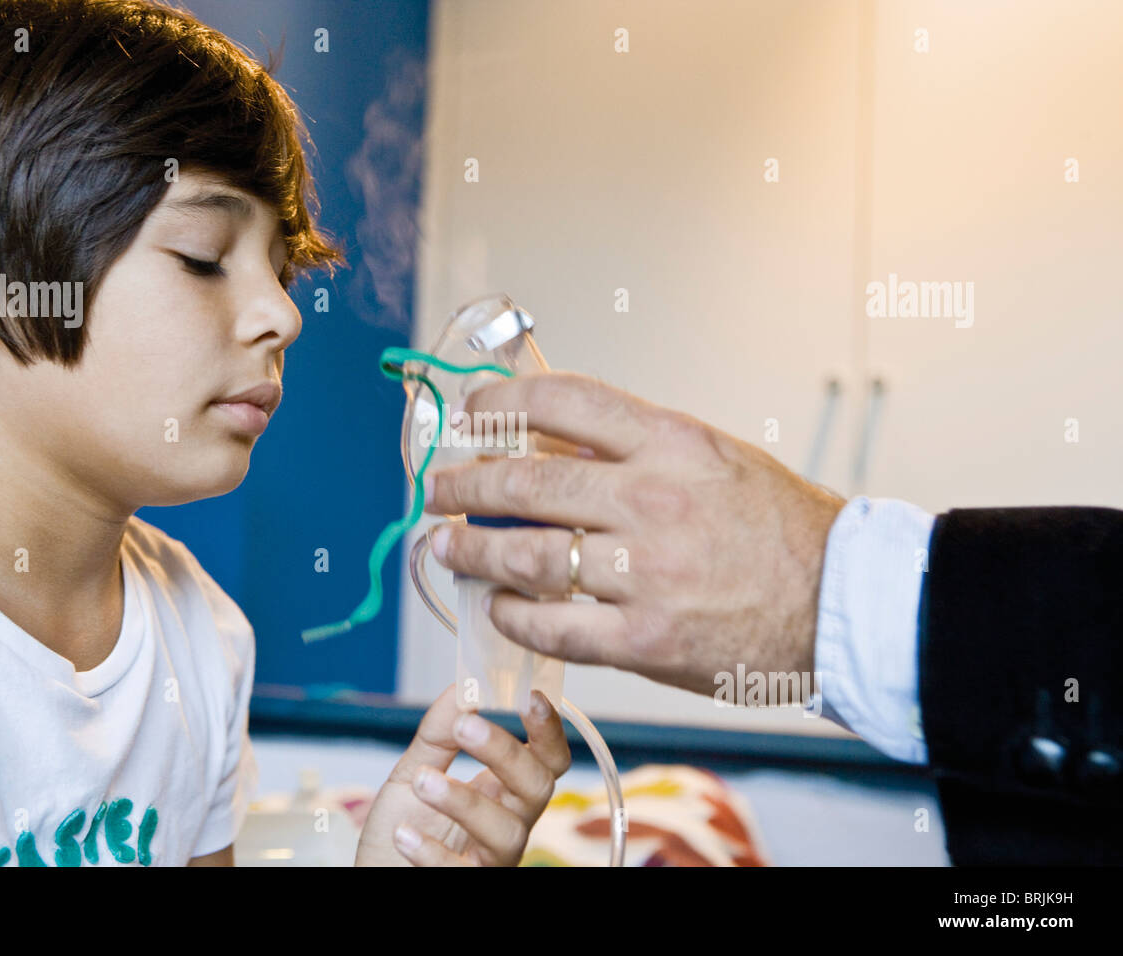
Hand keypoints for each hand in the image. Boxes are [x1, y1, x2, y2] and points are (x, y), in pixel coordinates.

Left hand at [356, 684, 569, 865]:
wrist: (375, 872)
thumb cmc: (400, 828)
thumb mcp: (414, 771)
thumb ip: (438, 733)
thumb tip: (463, 684)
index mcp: (503, 790)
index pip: (546, 758)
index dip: (548, 729)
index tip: (528, 695)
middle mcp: (508, 823)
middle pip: (538, 786)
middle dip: (506, 752)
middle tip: (466, 726)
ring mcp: (491, 859)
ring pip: (508, 831)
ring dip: (465, 801)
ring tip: (421, 782)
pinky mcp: (467, 884)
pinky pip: (463, 873)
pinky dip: (433, 852)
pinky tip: (405, 834)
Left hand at [423, 372, 845, 699]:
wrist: (843, 605)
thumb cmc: (780, 529)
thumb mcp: (714, 459)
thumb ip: (634, 448)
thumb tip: (544, 441)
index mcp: (672, 443)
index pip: (562, 401)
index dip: (499, 400)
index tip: (470, 409)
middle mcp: (653, 501)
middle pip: (524, 482)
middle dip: (464, 486)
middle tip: (438, 490)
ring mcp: (647, 574)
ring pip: (525, 557)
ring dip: (470, 551)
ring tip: (447, 548)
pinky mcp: (646, 640)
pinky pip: (553, 627)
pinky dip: (513, 616)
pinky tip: (498, 607)